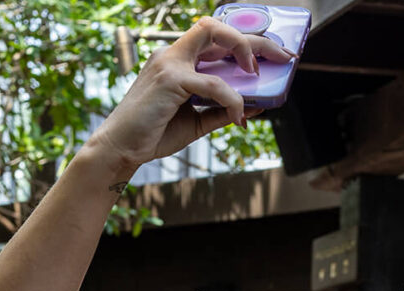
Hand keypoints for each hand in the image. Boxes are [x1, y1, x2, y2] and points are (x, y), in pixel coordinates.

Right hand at [86, 16, 293, 169]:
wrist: (120, 149)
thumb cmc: (153, 134)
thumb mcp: (196, 122)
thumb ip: (222, 110)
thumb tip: (256, 106)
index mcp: (177, 60)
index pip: (213, 36)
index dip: (243, 42)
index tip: (269, 57)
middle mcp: (172, 54)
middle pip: (218, 27)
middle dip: (255, 39)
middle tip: (283, 57)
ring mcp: (170, 63)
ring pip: (216, 38)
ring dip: (247, 55)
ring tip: (261, 83)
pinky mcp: (170, 80)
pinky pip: (215, 83)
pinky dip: (233, 99)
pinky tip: (239, 117)